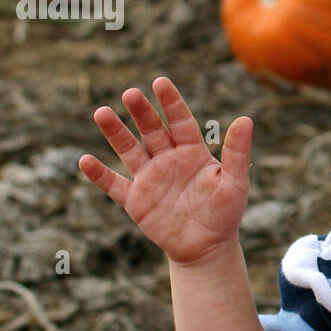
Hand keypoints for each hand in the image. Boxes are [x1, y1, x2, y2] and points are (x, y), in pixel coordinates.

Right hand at [78, 77, 252, 266]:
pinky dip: (99, 175)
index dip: (170, 102)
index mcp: (192, 152)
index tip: (160, 82)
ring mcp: (149, 178)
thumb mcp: (235, 182)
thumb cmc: (225, 213)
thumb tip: (246, 119)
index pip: (180, 121)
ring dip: (116, 133)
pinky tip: (85, 160)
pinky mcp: (136, 201)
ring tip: (102, 113)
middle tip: (130, 94)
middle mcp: (168, 160)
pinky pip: (114, 185)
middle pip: (151, 130)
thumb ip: (236, 152)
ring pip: (129, 150)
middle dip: (141, 112)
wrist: (207, 248)